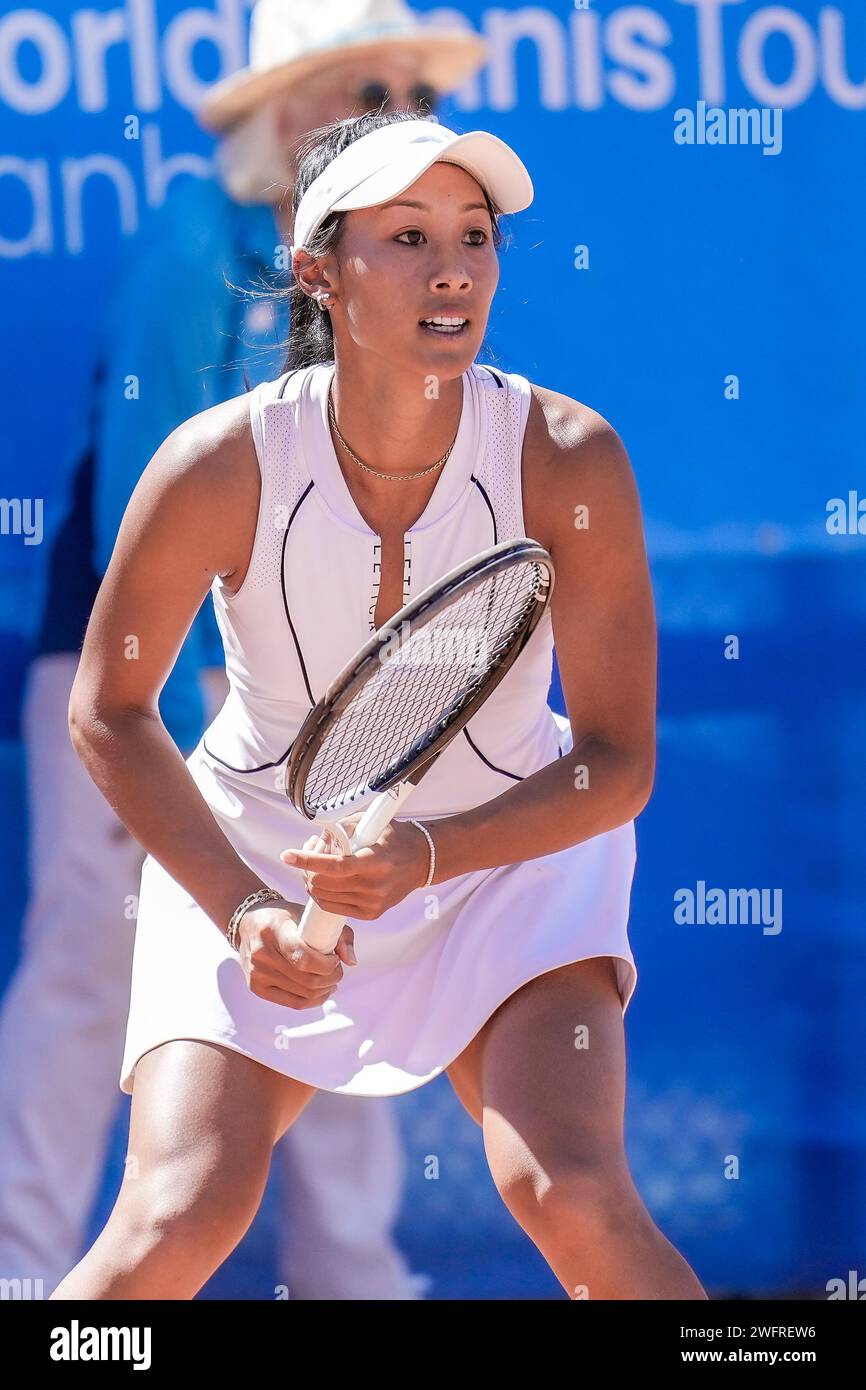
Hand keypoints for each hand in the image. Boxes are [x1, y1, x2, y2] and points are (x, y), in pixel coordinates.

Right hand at [236, 896, 355, 1008]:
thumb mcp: (310, 915)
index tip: (335, 959)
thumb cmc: (286, 918)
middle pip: (307, 980)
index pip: (303, 958)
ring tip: (331, 979)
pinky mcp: (256, 988)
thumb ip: (337, 933)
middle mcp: (261, 953)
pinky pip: (293, 1003)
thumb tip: (351, 961)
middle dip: (331, 978)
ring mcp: (256, 973)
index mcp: (274, 930)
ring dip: (325, 990)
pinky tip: (321, 991)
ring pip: (303, 994)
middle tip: (338, 970)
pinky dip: (314, 1000)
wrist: (249, 923)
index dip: (326, 964)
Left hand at [280, 815, 431, 919]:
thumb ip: (342, 828)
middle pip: (323, 883)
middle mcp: (374, 886)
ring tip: (316, 864)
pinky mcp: (371, 913)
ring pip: (324, 896)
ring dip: (312, 880)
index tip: (286, 855)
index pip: (334, 866)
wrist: (421, 861)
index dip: (307, 861)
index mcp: (375, 862)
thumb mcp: (370, 824)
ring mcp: (372, 903)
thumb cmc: (394, 838)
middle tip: (307, 852)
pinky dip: (323, 893)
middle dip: (307, 868)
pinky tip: (325, 879)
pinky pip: (333, 906)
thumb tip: (316, 836)